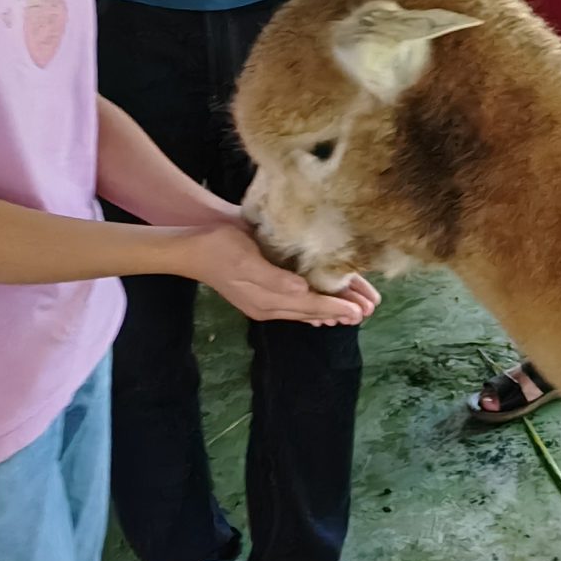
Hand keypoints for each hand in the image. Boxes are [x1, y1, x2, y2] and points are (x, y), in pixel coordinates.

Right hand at [180, 224, 374, 325]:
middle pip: (312, 310)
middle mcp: (269, 305)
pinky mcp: (262, 294)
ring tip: (353, 314)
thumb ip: (274, 278)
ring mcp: (264, 302)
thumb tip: (302, 291)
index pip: (310, 305)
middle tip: (368, 311)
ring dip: (330, 310)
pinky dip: (313, 308)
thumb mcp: (246, 258)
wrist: (192, 249)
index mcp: (267, 299)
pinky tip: (321, 313)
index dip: (336, 307)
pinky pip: (295, 306)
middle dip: (340, 311)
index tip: (360, 310)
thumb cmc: (219, 247)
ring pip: (305, 309)